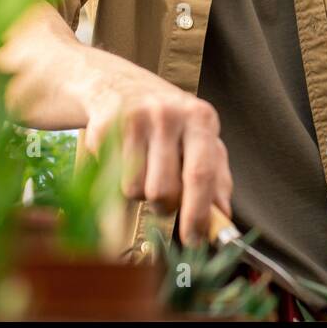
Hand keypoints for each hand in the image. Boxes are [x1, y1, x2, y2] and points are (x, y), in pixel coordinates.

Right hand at [83, 70, 232, 246]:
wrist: (118, 86)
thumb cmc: (169, 122)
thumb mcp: (200, 138)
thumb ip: (217, 176)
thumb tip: (223, 217)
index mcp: (200, 118)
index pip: (201, 174)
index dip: (197, 214)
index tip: (196, 241)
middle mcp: (168, 114)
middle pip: (164, 190)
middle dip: (165, 206)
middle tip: (166, 196)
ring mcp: (134, 119)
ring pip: (134, 191)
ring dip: (140, 193)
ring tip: (145, 171)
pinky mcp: (103, 128)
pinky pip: (109, 180)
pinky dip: (116, 180)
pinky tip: (123, 158)